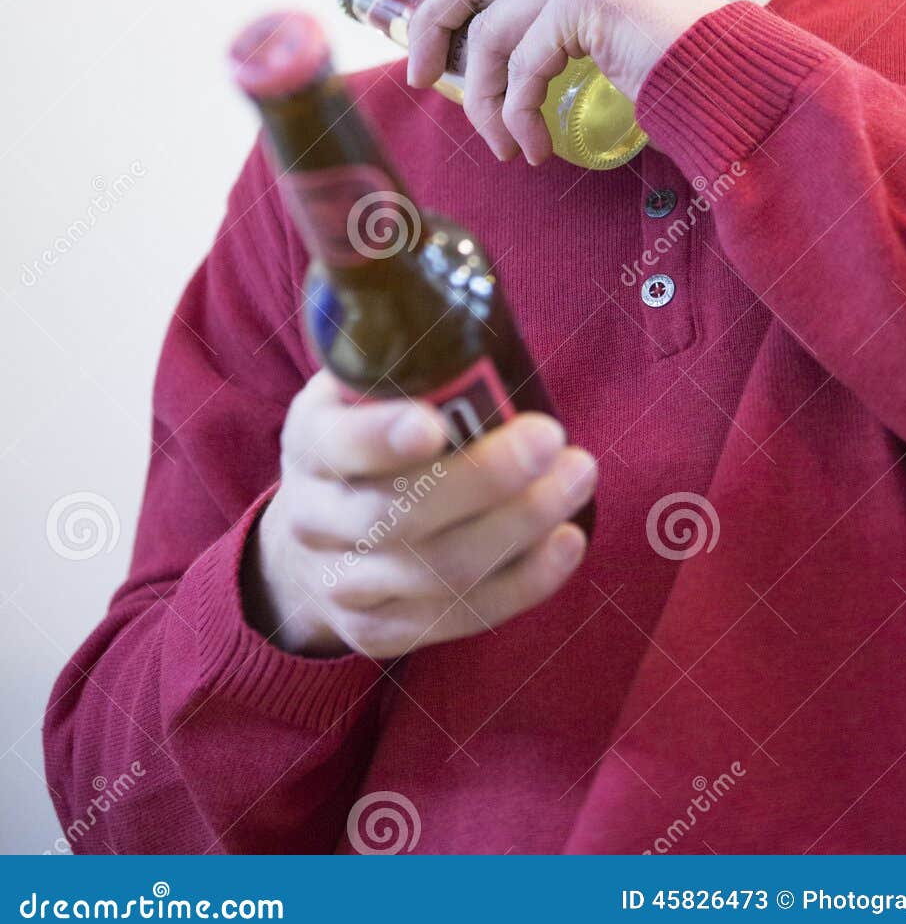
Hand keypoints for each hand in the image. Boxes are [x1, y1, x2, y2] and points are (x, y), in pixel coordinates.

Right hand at [241, 369, 596, 658]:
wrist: (311, 547)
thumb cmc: (360, 445)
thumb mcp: (355, 390)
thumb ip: (399, 353)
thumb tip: (457, 290)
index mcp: (309, 444)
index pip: (338, 446)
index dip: (382, 438)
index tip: (435, 423)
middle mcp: (317, 522)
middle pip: (399, 515)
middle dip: (485, 478)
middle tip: (551, 436)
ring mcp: (349, 588)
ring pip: (440, 572)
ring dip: (522, 524)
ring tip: (578, 475)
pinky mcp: (387, 633)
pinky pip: (462, 617)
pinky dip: (525, 582)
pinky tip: (568, 541)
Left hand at [397, 0, 720, 164]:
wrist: (730, 77)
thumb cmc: (675, 71)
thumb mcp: (602, 44)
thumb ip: (556, 35)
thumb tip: (496, 63)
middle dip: (432, 26)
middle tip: (421, 77)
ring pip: (491, 34)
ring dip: (487, 102)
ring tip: (505, 144)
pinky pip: (523, 63)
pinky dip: (518, 114)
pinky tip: (532, 146)